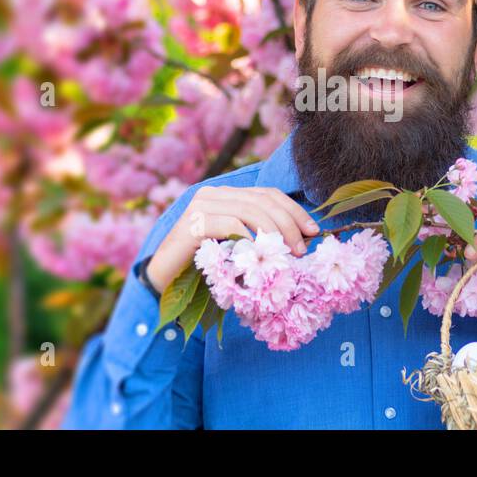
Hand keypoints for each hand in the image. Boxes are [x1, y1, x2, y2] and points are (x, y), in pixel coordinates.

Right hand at [146, 186, 319, 293]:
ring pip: (248, 210)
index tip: (313, 230)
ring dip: (274, 233)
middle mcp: (213, 194)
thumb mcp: (238, 248)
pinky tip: (259, 254)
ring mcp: (200, 206)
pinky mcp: (191, 224)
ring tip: (287, 254)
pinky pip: (228, 224)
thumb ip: (260, 238)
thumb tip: (301, 240)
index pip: (268, 194)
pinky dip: (248, 238)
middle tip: (302, 249)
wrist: (163, 283)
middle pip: (262, 200)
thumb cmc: (205, 268)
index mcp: (227, 195)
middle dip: (288, 223)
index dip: (294, 210)